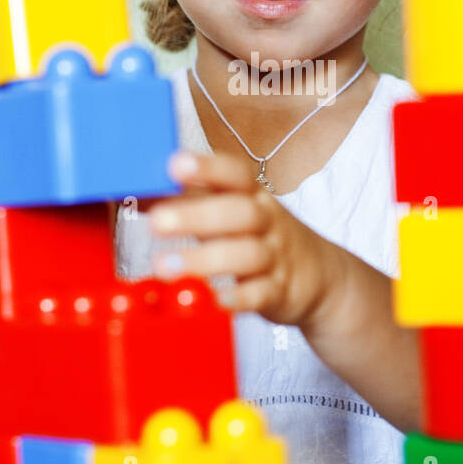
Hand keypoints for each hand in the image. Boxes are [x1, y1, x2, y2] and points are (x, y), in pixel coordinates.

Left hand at [148, 150, 342, 327]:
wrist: (322, 277)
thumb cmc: (262, 238)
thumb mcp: (235, 212)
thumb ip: (192, 201)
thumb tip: (141, 189)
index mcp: (253, 196)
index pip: (235, 174)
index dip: (207, 167)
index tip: (175, 165)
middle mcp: (266, 222)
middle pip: (238, 212)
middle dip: (196, 216)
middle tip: (156, 223)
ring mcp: (276, 257)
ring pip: (246, 254)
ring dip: (205, 259)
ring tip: (165, 266)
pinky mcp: (280, 292)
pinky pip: (260, 293)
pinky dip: (237, 296)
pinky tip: (212, 299)